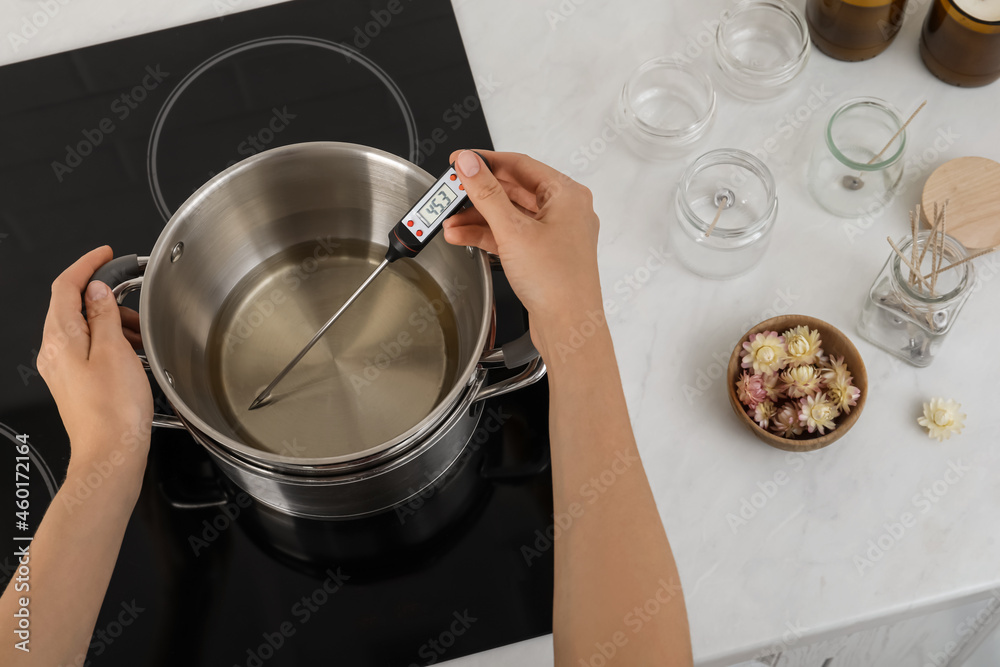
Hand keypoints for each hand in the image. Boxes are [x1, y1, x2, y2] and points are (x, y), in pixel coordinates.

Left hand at [37, 247, 152, 468]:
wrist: (110, 453)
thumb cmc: (113, 410)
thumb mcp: (114, 350)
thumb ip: (104, 314)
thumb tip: (98, 291)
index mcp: (59, 338)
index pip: (64, 286)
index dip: (85, 265)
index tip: (104, 255)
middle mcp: (54, 352)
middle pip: (72, 307)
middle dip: (105, 298)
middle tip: (134, 301)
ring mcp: (63, 369)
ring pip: (84, 329)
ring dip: (112, 323)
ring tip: (139, 335)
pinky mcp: (76, 383)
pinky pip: (90, 350)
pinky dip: (111, 343)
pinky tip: (132, 354)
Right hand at [443, 150, 602, 356]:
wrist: (568, 327)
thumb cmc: (557, 282)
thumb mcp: (513, 230)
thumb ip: (486, 193)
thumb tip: (469, 164)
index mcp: (567, 195)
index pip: (520, 164)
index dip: (485, 161)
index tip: (460, 161)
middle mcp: (564, 211)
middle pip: (513, 190)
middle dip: (478, 194)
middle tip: (450, 192)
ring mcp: (554, 234)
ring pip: (509, 215)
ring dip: (478, 217)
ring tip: (450, 221)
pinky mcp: (543, 255)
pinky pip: (511, 235)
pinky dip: (488, 235)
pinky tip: (463, 236)